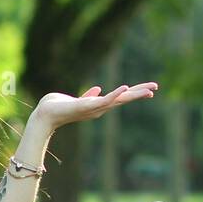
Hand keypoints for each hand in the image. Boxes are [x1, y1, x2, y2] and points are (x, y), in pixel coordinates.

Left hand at [34, 82, 157, 130]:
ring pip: (119, 100)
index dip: (135, 92)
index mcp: (99, 105)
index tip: (150, 89)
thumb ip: (89, 95)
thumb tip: (98, 89)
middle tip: (156, 88)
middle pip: (125, 99)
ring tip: (148, 89)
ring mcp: (95, 108)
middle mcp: (100, 108)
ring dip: (134, 94)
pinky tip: (126, 88)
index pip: (121, 97)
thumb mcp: (78, 99)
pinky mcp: (87, 106)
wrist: (46, 113)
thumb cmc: (60, 107)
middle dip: (140, 93)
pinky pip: (105, 100)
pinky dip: (115, 94)